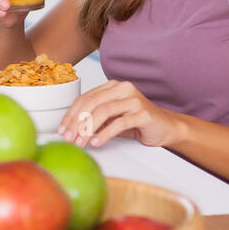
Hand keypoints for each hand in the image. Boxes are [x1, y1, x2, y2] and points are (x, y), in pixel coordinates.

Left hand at [56, 80, 183, 148]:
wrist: (166, 128)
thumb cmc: (136, 123)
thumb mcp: (110, 119)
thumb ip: (93, 118)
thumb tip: (69, 129)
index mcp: (112, 87)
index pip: (84, 98)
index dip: (70, 115)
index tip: (62, 129)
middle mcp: (123, 89)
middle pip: (91, 103)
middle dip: (76, 123)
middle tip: (68, 138)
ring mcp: (134, 100)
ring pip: (103, 111)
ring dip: (88, 129)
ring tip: (80, 142)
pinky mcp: (144, 113)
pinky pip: (119, 123)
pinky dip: (105, 134)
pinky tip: (97, 142)